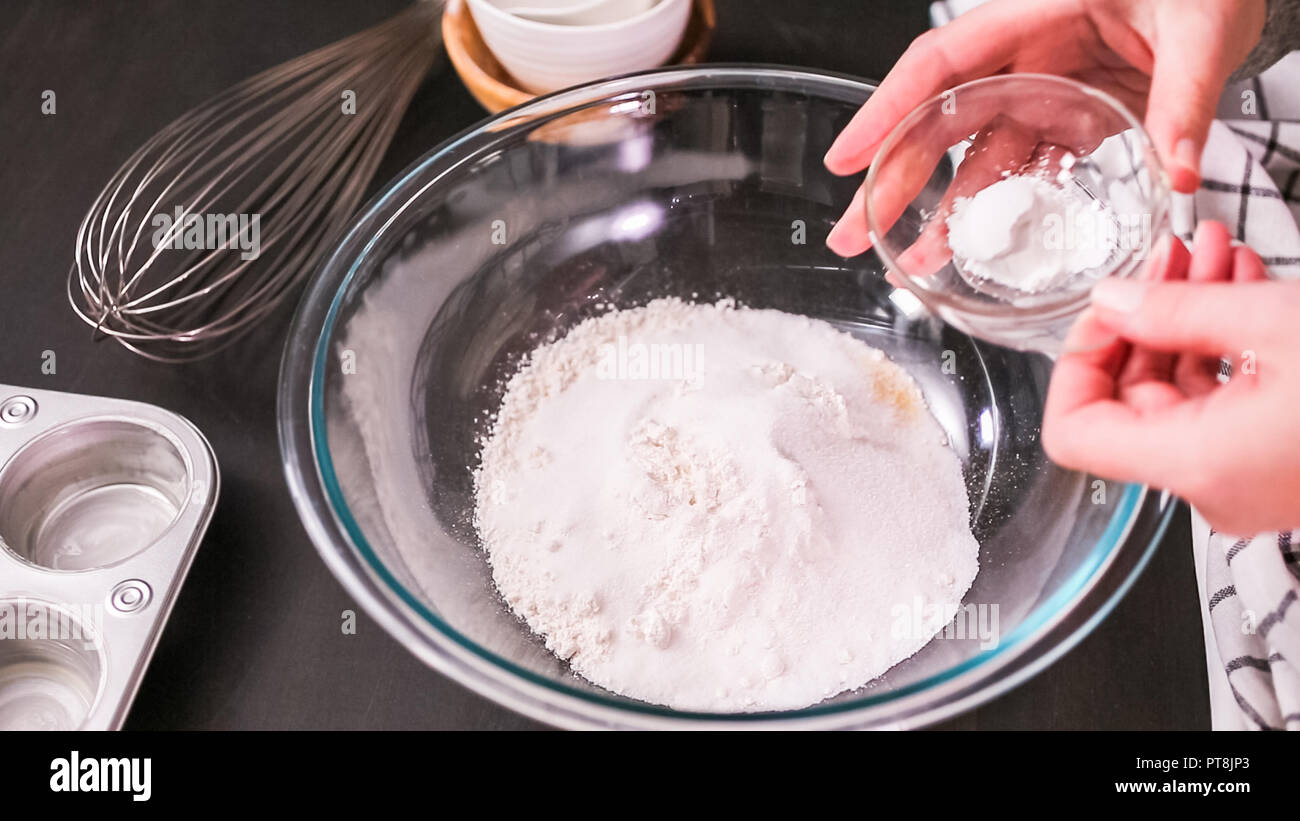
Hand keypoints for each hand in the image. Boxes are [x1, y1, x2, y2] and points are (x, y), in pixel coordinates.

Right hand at [824, 0, 1266, 257]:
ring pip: (976, 157)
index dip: (886, 112)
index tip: (845, 160)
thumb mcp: (1201, 27)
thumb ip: (1186, 99)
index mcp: (1035, 13)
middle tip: (852, 233)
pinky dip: (1001, 212)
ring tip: (912, 261)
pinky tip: (977, 247)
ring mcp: (1045, 89)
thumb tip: (1174, 170)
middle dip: (891, 180)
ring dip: (942, 213)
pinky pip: (1025, 170)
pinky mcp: (1072, 118)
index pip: (940, 64)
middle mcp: (1026, 55)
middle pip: (939, 119)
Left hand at [1042, 221, 1298, 535]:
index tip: (1104, 308)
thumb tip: (1113, 298)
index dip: (1075, 363)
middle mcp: (1212, 486)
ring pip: (1183, 392)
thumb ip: (1175, 310)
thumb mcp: (1277, 325)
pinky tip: (1245, 288)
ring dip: (1191, 317)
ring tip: (1216, 252)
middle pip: (1130, 402)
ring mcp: (1246, 479)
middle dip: (1147, 315)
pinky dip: (1228, 345)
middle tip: (1172, 254)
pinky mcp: (1278, 464)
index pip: (1073, 434)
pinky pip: (1227, 402)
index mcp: (1196, 464)